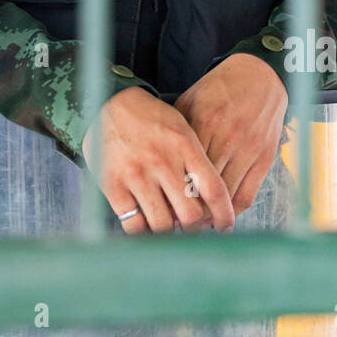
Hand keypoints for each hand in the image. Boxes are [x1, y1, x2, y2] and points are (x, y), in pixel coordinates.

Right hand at [81, 86, 234, 234]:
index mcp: (184, 145)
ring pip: (163, 225)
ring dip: (169, 233)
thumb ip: (197, 163)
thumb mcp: (182, 130)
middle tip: (192, 228)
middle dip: (195, 229)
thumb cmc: (153, 121)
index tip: (225, 228)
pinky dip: (143, 232)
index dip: (224, 216)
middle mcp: (162, 161)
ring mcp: (136, 174)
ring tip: (170, 228)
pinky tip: (147, 226)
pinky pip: (134, 225)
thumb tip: (212, 204)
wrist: (111, 103)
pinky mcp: (113, 184)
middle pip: (190, 215)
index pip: (214, 190)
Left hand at [174, 53, 287, 218]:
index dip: (172, 193)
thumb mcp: (190, 101)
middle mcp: (227, 138)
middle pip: (204, 188)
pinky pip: (247, 195)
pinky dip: (233, 211)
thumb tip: (160, 167)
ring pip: (226, 197)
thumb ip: (177, 131)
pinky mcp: (265, 159)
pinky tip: (220, 216)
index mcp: (205, 122)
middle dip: (189, 210)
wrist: (260, 76)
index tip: (161, 206)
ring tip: (196, 226)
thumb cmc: (218, 89)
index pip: (184, 169)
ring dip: (210, 216)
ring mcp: (248, 150)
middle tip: (176, 224)